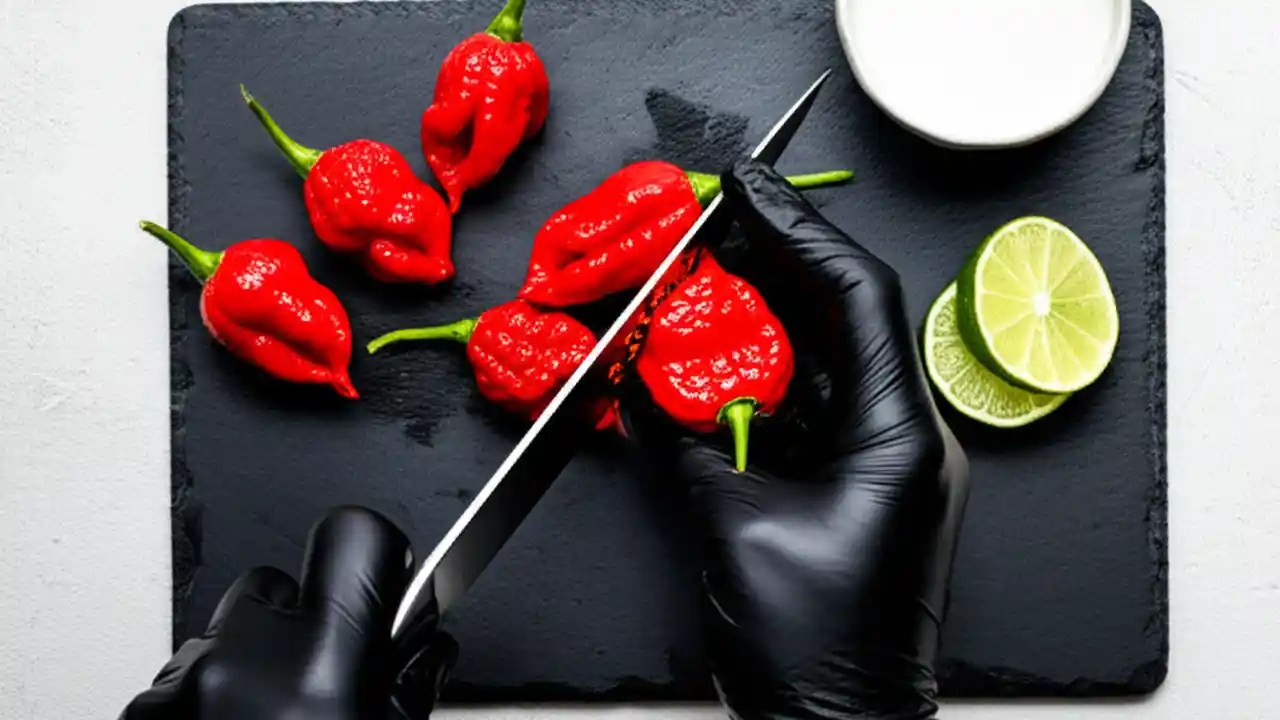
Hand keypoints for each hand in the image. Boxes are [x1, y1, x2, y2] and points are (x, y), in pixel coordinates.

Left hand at [121, 507, 456, 719]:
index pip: (355, 536)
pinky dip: (209, 696)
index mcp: (323, 666)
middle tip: (314, 689)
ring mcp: (186, 683)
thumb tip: (428, 641)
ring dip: (250, 663)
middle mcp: (247, 660)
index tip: (381, 577)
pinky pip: (187, 670)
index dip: (375, 556)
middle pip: (279, 583)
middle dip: (301, 623)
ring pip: (228, 630)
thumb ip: (410, 685)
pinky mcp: (144, 707)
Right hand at [631, 159, 969, 718]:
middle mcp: (902, 437)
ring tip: (708, 268)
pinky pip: (809, 402)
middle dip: (779, 258)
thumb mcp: (733, 527)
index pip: (855, 295)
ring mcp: (882, 460)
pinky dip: (762, 370)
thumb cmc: (813, 647)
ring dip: (766, 311)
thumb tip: (647, 389)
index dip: (799, 228)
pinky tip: (718, 347)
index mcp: (896, 435)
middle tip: (716, 216)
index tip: (747, 186)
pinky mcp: (856, 484)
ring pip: (824, 354)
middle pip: (842, 314)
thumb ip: (686, 445)